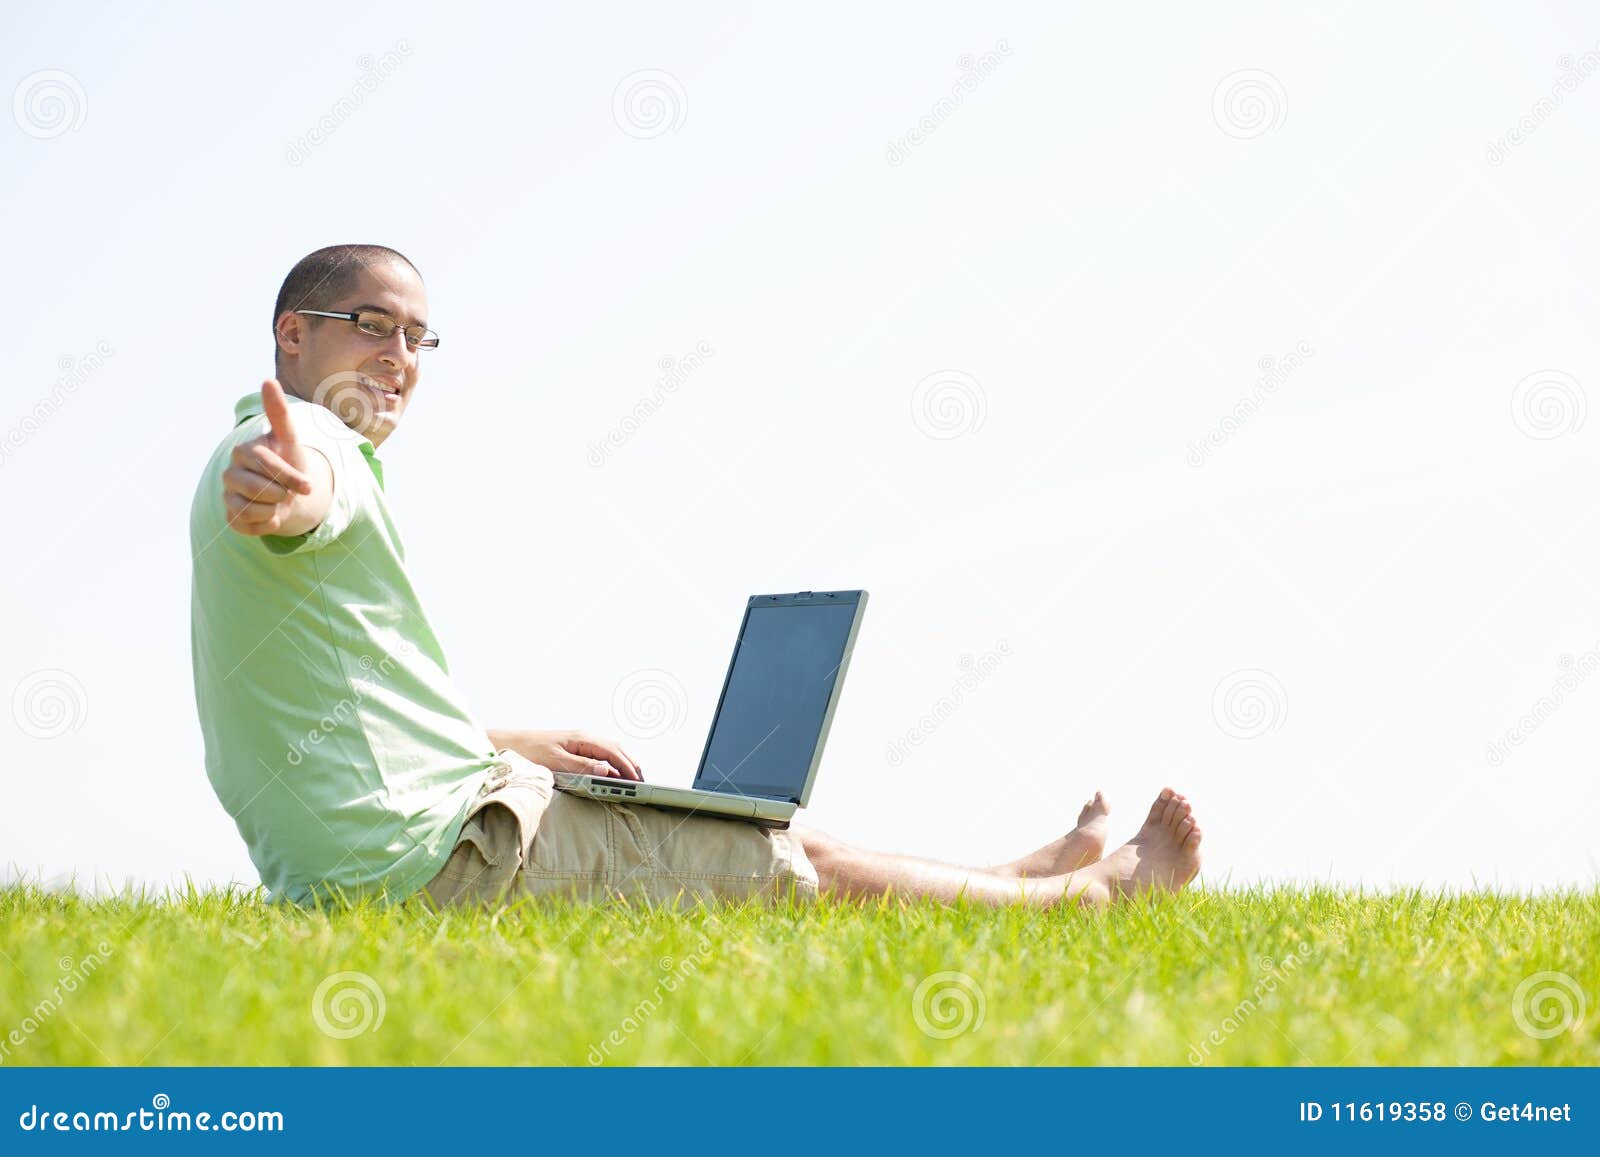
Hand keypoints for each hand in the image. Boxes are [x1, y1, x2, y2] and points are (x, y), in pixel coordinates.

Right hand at [222, 379, 316, 534]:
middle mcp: (229, 472)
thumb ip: (279, 414)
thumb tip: (267, 380)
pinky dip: (268, 524)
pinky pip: (250, 526)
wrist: (290, 497)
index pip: (266, 464)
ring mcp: (227, 496)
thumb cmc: (290, 465)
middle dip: (283, 494)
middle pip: (260, 489)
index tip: (308, 486)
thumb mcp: (291, 441)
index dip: (291, 477)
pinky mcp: (230, 518)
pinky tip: (270, 514)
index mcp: (243, 451)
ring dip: (275, 509)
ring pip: (252, 509)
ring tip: (278, 502)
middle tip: (288, 492)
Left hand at [491, 729, 643, 780]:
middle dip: (630, 764)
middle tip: (642, 782)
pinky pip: (599, 753)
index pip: (613, 752)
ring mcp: (578, 742)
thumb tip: (608, 769)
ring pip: (609, 750)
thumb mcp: (556, 762)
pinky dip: (611, 762)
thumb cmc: (529, 751)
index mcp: (582, 739)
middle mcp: (583, 738)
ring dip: (622, 762)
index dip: (627, 767)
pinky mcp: (573, 748)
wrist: (507, 743)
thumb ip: (582, 766)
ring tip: (633, 778)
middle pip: (615, 749)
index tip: (638, 781)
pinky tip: (613, 771)